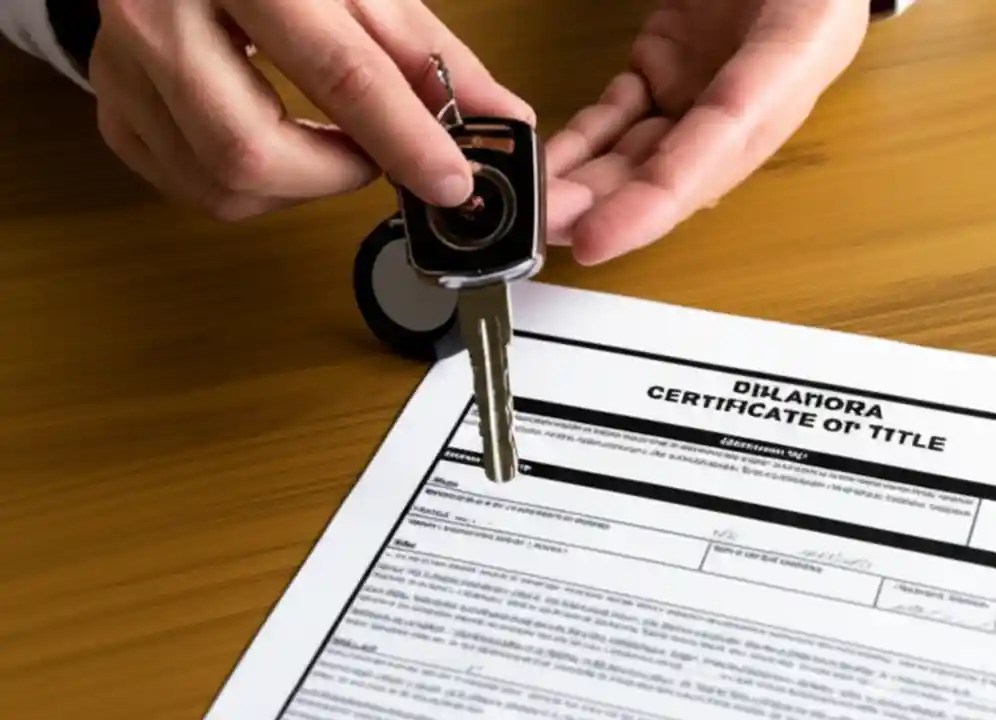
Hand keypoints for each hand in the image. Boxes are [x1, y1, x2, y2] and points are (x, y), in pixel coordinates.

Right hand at [88, 0, 533, 220]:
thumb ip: (426, 55)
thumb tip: (498, 118)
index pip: (338, 72)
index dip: (405, 138)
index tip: (451, 180)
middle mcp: (162, 16)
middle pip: (253, 152)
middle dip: (335, 175)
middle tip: (374, 154)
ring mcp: (125, 66)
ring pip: (219, 185)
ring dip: (299, 187)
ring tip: (331, 143)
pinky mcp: (113, 104)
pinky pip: (189, 186)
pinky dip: (251, 186)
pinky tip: (277, 142)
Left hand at [544, 0, 868, 264]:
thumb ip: (751, 31)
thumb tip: (710, 82)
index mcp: (796, 56)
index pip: (722, 140)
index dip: (660, 198)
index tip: (598, 237)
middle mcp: (750, 94)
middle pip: (672, 167)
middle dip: (604, 205)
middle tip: (538, 226)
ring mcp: (701, 81)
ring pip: (638, 151)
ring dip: (585, 185)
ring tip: (527, 207)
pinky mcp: (665, 61)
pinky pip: (617, 114)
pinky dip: (579, 143)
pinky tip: (539, 163)